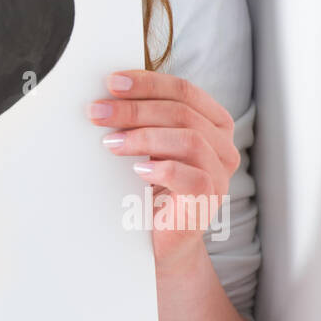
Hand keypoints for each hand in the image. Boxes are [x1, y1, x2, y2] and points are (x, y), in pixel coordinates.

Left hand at [87, 69, 240, 271]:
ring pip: (189, 139)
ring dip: (144, 136)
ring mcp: (220, 174)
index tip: (112, 81)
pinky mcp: (209, 200)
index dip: (148, 82)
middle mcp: (222, 146)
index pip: (184, 90)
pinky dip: (162, 169)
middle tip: (98, 111)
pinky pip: (191, 177)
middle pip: (182, 112)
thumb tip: (107, 94)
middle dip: (135, 108)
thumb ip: (144, 118)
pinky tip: (137, 169)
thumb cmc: (152, 186)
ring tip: (110, 142)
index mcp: (213, 123)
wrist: (161, 239)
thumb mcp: (150, 144)